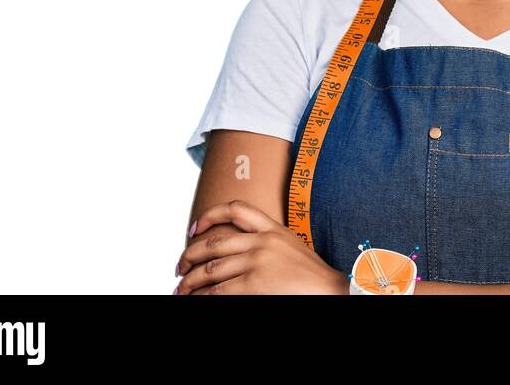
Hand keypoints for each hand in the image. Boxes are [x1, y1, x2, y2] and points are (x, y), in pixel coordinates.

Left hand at [174, 199, 348, 294]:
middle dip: (189, 256)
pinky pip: (217, 292)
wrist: (330, 291)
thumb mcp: (289, 247)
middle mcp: (262, 242)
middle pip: (213, 244)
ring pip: (209, 270)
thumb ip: (265, 243)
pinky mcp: (253, 285)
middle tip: (179, 268)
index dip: (209, 216)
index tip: (193, 229)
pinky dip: (202, 296)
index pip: (236, 209)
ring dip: (189, 283)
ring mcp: (257, 263)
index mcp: (272, 229)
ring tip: (181, 291)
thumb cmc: (311, 276)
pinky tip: (196, 299)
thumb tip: (232, 255)